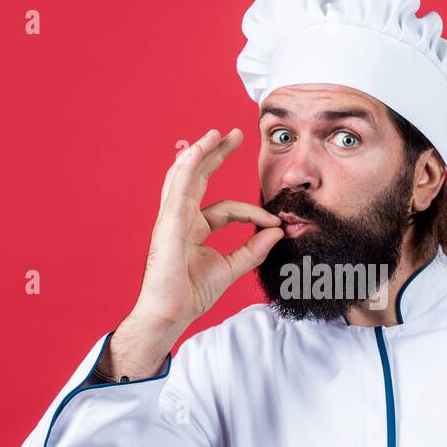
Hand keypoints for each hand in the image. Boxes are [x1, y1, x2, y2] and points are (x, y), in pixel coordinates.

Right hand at [109, 129, 281, 374]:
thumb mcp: (231, 268)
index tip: (275, 220)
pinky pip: (178, 187)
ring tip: (215, 133)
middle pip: (200, 177)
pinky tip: (197, 150)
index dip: (253, 212)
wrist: (171, 312)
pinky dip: (188, 166)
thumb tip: (277, 231)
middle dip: (217, 155)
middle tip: (235, 134)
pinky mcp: (168, 221)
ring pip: (186, 175)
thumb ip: (254, 249)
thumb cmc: (191, 293)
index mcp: (194, 228)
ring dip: (200, 151)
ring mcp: (172, 217)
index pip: (227, 208)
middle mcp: (182, 218)